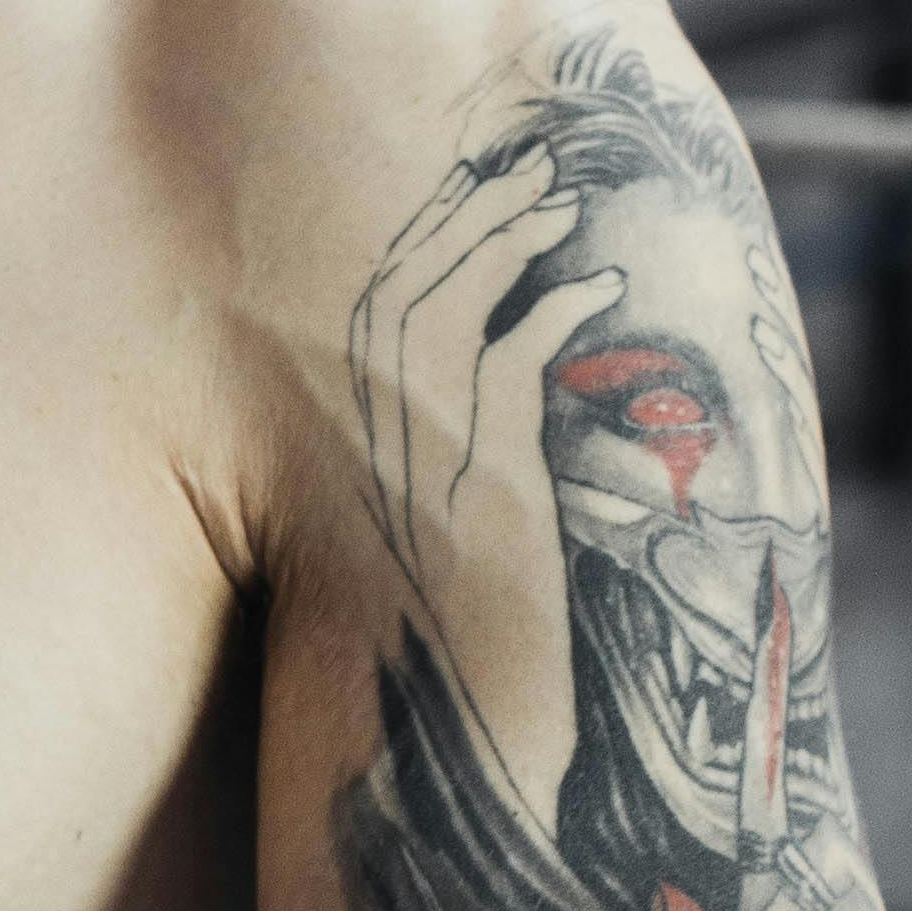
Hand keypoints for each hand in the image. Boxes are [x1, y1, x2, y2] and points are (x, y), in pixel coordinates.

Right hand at [348, 139, 620, 829]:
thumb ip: (427, 432)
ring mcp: (405, 462)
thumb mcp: (426, 515)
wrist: (474, 755)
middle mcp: (341, 442)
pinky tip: (600, 284)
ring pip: (438, 303)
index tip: (463, 176)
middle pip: (387, 280)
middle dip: (457, 203)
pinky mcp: (477, 488)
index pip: (351, 299)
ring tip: (557, 189)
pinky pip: (509, 364)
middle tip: (519, 155)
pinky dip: (557, 310)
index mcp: (311, 442)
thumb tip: (492, 336)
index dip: (413, 228)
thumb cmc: (453, 645)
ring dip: (503, 232)